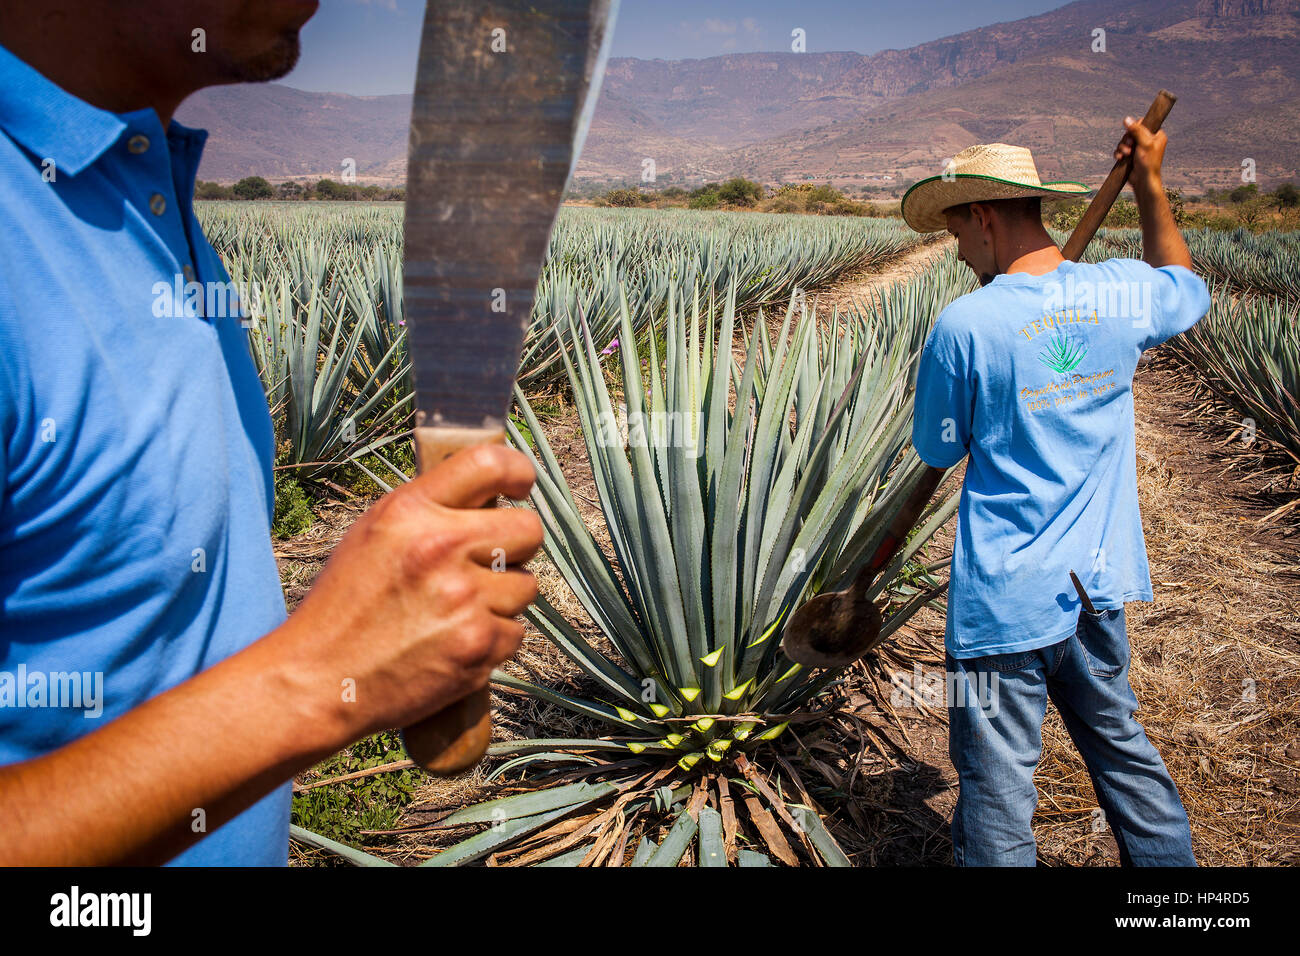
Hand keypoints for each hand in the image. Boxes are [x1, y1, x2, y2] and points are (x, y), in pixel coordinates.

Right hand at [276, 444, 542, 741]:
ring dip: (501, 600)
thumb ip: (430, 511)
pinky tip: (453, 643)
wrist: (318, 682)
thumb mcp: (373, 536)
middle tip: (485, 564)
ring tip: (455, 612)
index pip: (489, 463)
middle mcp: (440, 547)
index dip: (517, 470)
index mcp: (410, 511)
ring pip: (525, 585)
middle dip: (515, 546)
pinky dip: (492, 641)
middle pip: (528, 529)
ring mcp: (463, 598)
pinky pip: (515, 633)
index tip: (520, 485)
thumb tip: (491, 496)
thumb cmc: (345, 608)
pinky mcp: (478, 645)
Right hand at [1115, 115, 1166, 193]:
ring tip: (1126, 155)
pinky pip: (1121, 150)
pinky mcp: (1131, 156)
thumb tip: (1126, 119)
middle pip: (1131, 132)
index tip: (1133, 136)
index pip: (1143, 123)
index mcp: (1156, 135)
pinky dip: (1119, 153)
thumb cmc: (1148, 163)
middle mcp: (1148, 140)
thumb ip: (1136, 130)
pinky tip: (1120, 158)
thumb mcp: (1144, 143)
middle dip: (1127, 140)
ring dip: (1122, 147)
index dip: (1135, 128)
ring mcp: (1139, 148)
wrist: (1143, 181)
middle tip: (1129, 147)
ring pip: (1125, 141)